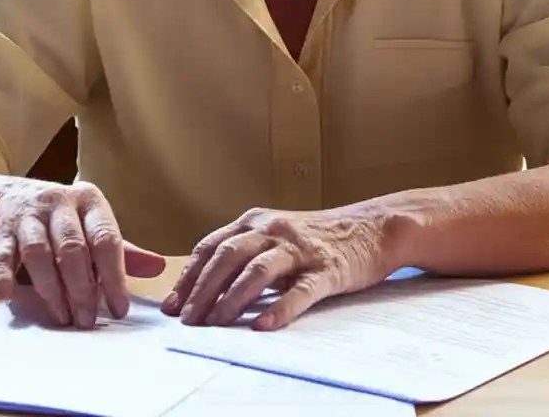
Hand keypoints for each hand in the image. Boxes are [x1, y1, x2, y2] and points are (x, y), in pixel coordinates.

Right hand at [0, 180, 164, 328]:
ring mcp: (28, 214)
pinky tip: (11, 297)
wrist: (10, 199)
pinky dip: (6, 275)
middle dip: (81, 288)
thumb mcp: (94, 227)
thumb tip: (159, 267)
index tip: (119, 309)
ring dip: (51, 289)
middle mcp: (59, 202)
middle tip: (87, 320)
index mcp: (90, 202)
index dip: (114, 277)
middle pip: (72, 248)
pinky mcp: (1, 228)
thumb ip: (122, 251)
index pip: (106, 240)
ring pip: (39, 252)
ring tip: (62, 317)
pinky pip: (3, 253)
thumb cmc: (63, 221)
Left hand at [160, 206, 396, 329]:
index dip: (189, 276)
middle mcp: (273, 230)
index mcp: (256, 222)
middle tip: (188, 320)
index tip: (172, 304)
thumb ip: (246, 252)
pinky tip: (262, 326)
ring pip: (257, 271)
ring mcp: (300, 248)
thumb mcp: (276, 235)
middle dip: (202, 290)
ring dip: (231, 299)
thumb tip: (206, 287)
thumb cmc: (320, 238)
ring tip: (215, 324)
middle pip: (227, 257)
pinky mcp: (327, 269)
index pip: (211, 247)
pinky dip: (279, 309)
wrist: (375, 227)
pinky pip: (299, 291)